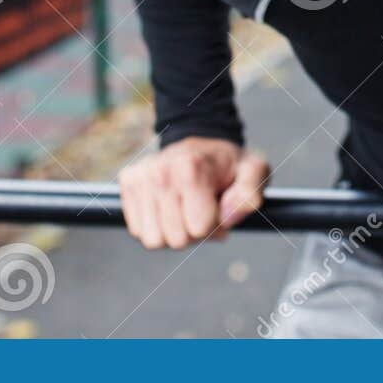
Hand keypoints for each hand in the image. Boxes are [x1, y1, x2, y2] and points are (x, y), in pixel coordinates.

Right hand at [116, 136, 270, 249]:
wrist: (201, 142)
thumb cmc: (229, 163)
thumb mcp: (254, 171)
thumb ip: (250, 195)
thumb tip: (226, 219)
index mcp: (191, 169)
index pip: (199, 229)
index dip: (215, 227)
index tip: (219, 209)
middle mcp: (160, 172)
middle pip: (176, 239)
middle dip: (194, 233)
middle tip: (203, 212)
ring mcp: (141, 178)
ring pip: (153, 240)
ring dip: (172, 233)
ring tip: (186, 211)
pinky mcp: (128, 183)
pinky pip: (138, 230)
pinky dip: (155, 227)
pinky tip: (169, 209)